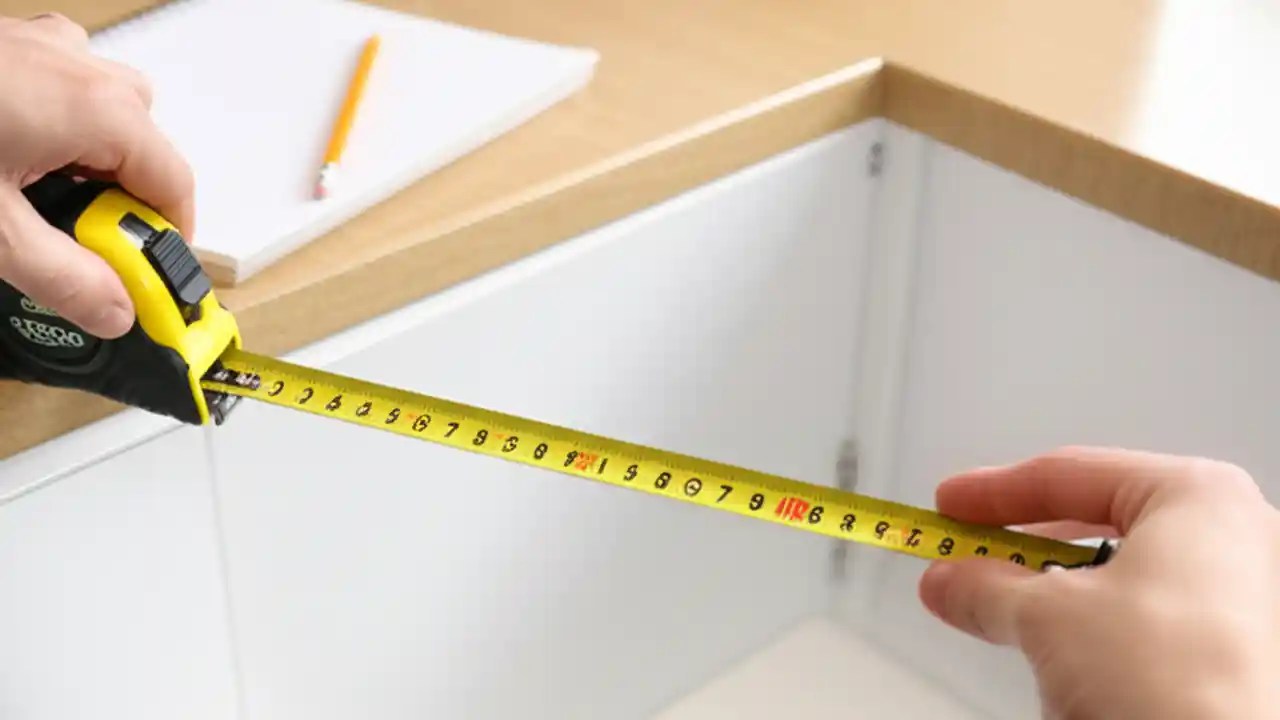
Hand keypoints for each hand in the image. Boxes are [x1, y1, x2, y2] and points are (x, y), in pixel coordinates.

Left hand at [0, 13, 192, 337]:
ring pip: (107, 114)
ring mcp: (41, 48)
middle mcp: (79, 67)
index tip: (138, 285)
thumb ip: (63, 279)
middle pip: (144, 148)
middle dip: (121, 206)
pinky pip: (63, 89)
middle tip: (76, 250)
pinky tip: (12, 163)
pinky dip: (57, 131)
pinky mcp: (7, 47)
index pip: (174, 187)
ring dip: (91, 166)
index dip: (163, 245)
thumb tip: (114, 310)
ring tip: (37, 208)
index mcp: (96, 108)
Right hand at [919, 446, 1279, 719]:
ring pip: (1130, 571)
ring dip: (1060, 588)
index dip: (993, 493)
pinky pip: (1156, 615)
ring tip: (1008, 611)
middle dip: (1023, 545)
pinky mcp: (1246, 653)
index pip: (1070, 474)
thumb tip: (949, 580)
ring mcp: (1251, 597)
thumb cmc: (1179, 684)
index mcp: (1199, 497)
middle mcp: (1239, 536)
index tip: (949, 506)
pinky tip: (1066, 651)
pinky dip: (1102, 623)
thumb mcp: (1047, 619)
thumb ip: (985, 588)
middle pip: (1100, 521)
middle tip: (967, 555)